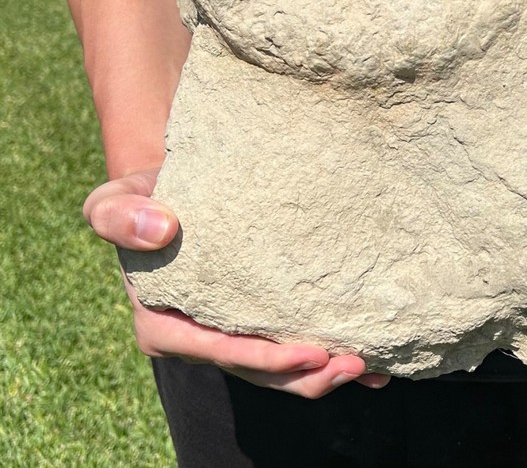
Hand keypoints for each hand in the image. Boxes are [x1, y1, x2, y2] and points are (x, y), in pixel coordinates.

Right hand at [84, 167, 390, 397]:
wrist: (174, 191)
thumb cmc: (143, 198)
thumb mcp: (113, 200)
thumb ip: (118, 215)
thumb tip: (161, 229)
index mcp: (163, 324)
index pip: (216, 349)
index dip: (262, 357)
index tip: (308, 352)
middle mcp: (200, 339)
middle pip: (257, 369)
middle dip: (305, 375)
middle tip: (355, 364)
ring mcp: (232, 335)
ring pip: (279, 369)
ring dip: (323, 373)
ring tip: (370, 367)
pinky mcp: (258, 322)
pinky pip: (293, 346)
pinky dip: (330, 356)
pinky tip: (372, 364)